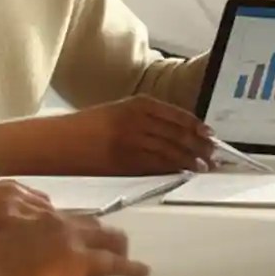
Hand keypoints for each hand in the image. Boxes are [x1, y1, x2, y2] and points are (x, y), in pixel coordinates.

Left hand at [0, 213, 148, 275]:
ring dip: (100, 232)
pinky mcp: (33, 217)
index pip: (115, 262)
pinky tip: (71, 233)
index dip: (131, 268)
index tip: (143, 271)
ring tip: (101, 244)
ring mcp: (50, 221)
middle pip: (108, 233)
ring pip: (88, 220)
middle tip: (124, 258)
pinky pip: (65, 215)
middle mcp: (70, 233)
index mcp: (78, 258)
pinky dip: (77, 224)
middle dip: (120, 246)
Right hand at [65, 95, 214, 175]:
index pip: (176, 114)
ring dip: (190, 159)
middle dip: (198, 145)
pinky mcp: (125, 162)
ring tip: (204, 166)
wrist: (61, 142)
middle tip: (213, 154)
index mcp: (136, 104)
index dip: (195, 125)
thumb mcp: (119, 112)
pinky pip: (156, 165)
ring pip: (169, 150)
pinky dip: (173, 168)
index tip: (209, 134)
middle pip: (177, 133)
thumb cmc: (88, 127)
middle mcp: (137, 120)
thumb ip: (146, 118)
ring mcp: (131, 141)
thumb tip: (177, 132)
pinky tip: (184, 172)